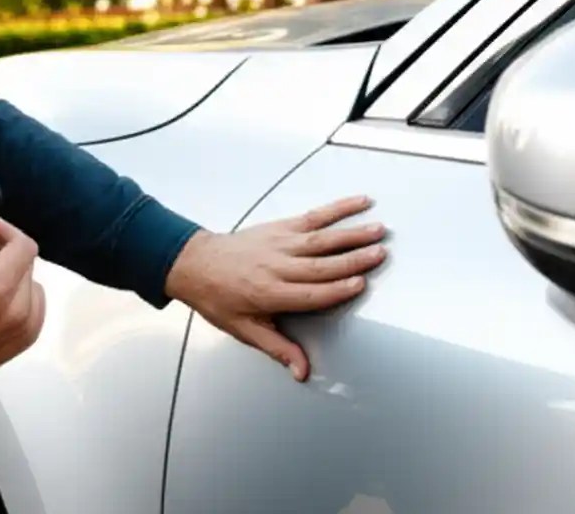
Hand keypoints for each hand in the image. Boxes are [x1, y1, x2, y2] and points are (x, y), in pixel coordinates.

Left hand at [163, 195, 386, 381]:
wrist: (193, 263)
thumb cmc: (218, 297)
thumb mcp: (244, 330)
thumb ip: (277, 349)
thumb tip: (301, 371)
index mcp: (270, 293)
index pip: (311, 293)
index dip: (337, 289)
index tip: (360, 284)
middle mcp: (277, 266)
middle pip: (322, 264)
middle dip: (353, 259)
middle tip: (380, 254)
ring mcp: (280, 243)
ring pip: (321, 238)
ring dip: (351, 234)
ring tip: (378, 230)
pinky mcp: (281, 227)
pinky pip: (314, 216)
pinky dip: (337, 209)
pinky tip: (358, 203)